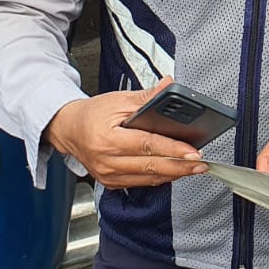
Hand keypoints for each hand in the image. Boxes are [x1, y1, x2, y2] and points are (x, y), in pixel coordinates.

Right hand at [45, 78, 206, 188]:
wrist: (68, 129)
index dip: (172, 149)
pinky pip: (141, 182)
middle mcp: (106, 161)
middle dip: (180, 166)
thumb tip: (169, 86)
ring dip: (174, 174)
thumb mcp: (119, 100)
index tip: (193, 151)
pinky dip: (159, 177)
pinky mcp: (111, 182)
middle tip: (201, 163)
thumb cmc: (92, 114)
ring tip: (194, 168)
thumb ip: (147, 97)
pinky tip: (174, 171)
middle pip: (150, 167)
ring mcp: (108, 176)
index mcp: (107, 139)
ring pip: (148, 178)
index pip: (147, 146)